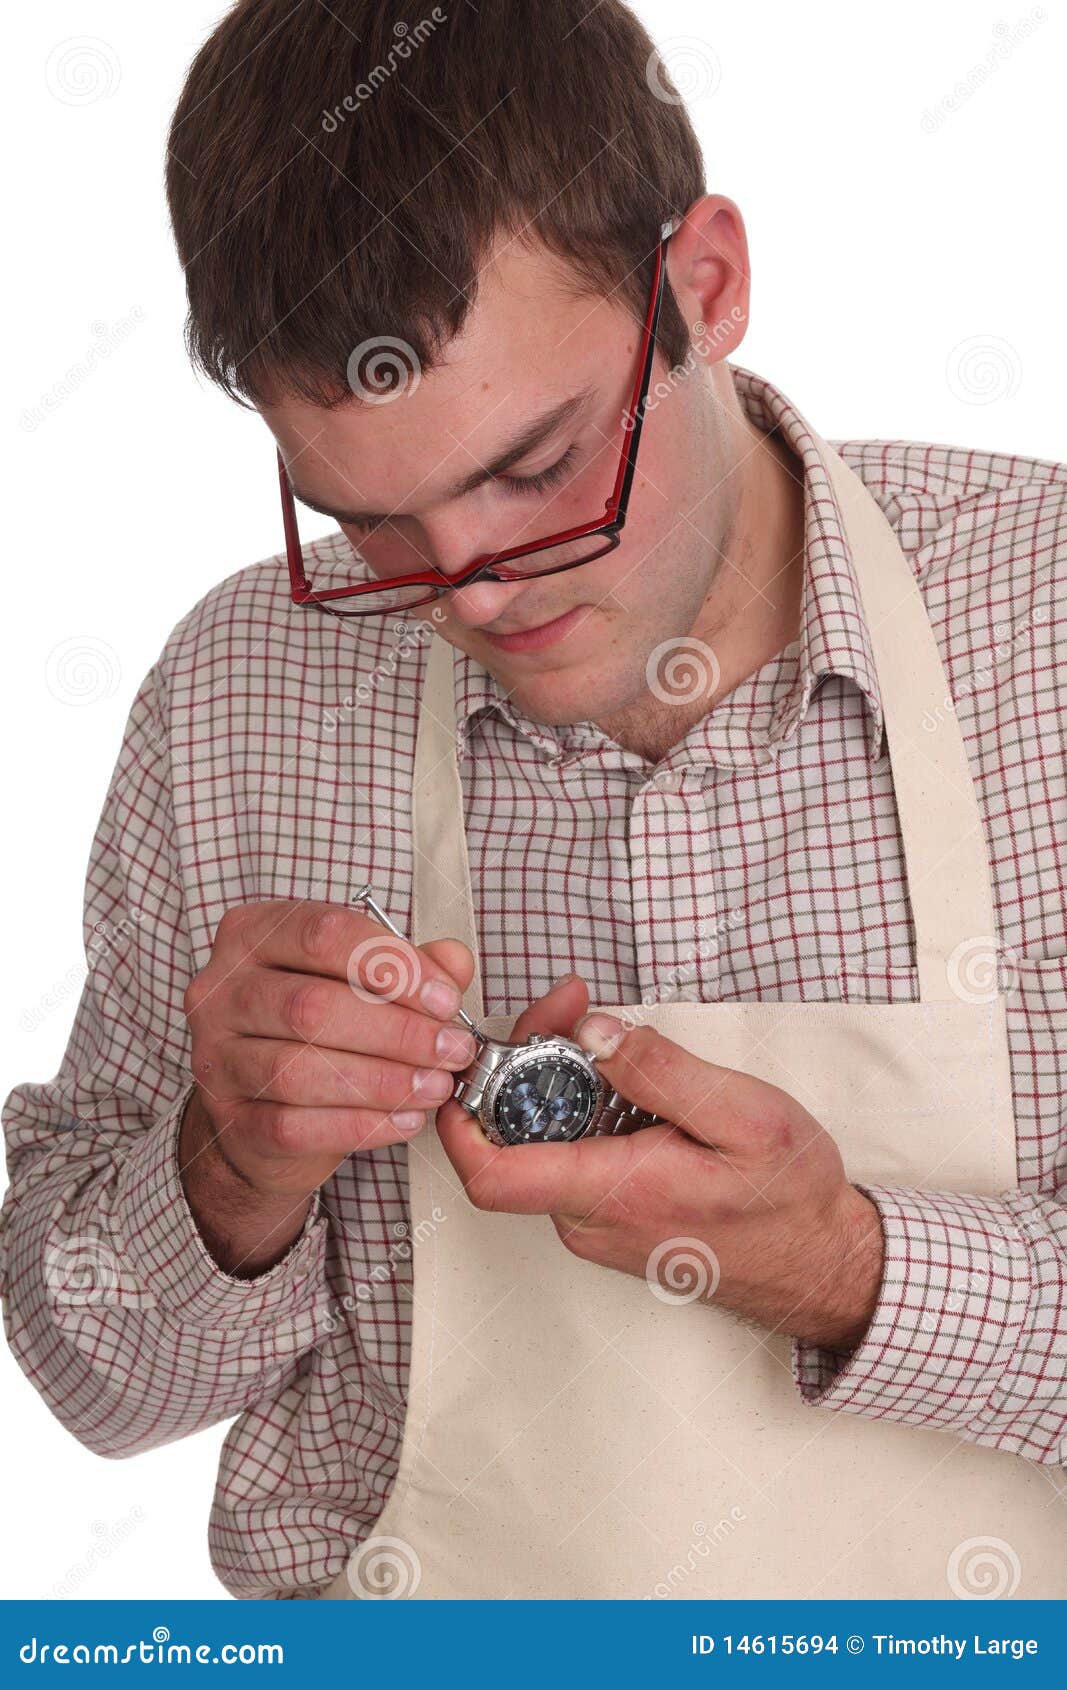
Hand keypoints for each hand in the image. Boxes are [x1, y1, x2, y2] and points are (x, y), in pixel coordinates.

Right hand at [179, 900, 474, 1271]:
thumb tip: (454, 962)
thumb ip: (407, 967)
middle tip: (451, 1049)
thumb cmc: (314, 1030)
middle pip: (313, 1006)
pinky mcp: (229, 1118)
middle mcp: (222, 991)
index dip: (394, 966)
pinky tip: (404, 1119)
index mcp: (254, 935)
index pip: (324, 934)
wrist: (261, 1108)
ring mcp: (217, 1057)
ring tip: (435, 1086)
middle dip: (397, 1030)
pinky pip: (295, 1126)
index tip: (445, 999)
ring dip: (384, 1081)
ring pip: (300, 1070)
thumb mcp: (358, 983)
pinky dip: (360, 1125)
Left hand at [435, 992, 883, 1350]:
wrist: (822, 1264)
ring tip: (600, 1033)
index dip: (459, 1119)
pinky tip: (621, 1079)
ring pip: (541, 1146)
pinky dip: (580, 1110)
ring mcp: (597, 1225)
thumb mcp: (744, 1117)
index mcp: (614, 1193)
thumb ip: (663, 1071)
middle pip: (512, 1142)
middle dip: (526, 1061)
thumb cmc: (790, 1198)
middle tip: (572, 1006)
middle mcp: (590, 1220)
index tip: (474, 1059)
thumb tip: (594, 1030)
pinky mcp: (612, 1220)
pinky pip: (571, 1159)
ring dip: (556, 1083)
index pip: (491, 1176)